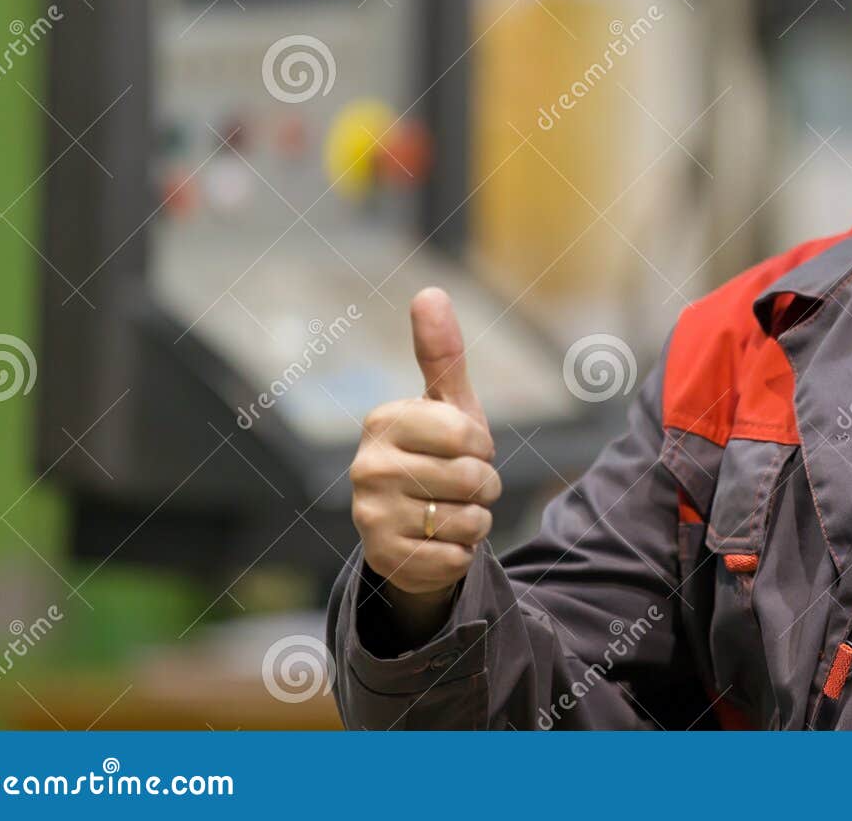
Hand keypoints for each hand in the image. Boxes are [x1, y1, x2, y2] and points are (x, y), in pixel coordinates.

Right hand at [349, 287, 500, 632]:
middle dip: (484, 485)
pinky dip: (462, 554)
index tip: (466, 448)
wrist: (416, 528)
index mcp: (383, 421)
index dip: (482, 446)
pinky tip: (439, 543)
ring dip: (476, 521)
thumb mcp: (449, 405)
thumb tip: (430, 292)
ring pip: (468, 521)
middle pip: (472, 479)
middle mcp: (366, 466)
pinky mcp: (382, 559)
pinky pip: (456, 558)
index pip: (468, 435)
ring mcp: (369, 515)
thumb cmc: (439, 454)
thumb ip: (442, 354)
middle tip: (461, 484)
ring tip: (450, 512)